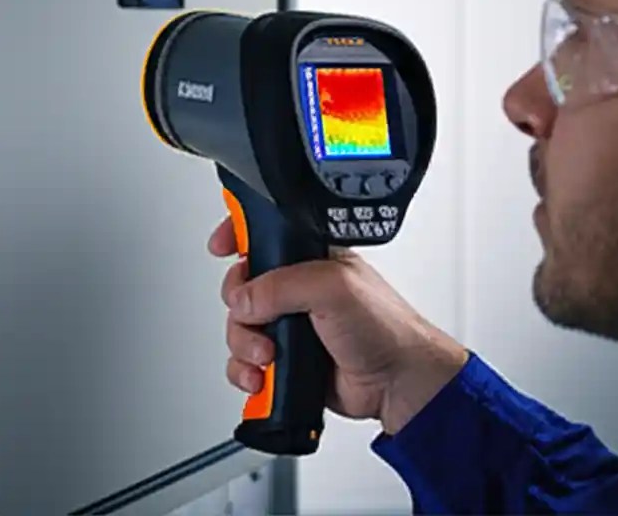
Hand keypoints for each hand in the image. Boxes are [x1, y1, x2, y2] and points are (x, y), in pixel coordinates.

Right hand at [209, 218, 469, 433]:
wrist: (397, 383)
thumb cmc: (385, 328)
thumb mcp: (334, 288)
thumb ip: (282, 286)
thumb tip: (244, 300)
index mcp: (309, 259)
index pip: (264, 234)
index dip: (237, 233)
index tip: (220, 246)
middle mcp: (296, 290)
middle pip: (240, 288)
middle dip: (240, 308)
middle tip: (259, 320)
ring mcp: (289, 325)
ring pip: (239, 328)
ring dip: (245, 346)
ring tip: (270, 356)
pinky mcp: (285, 358)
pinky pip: (245, 362)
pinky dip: (246, 372)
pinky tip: (264, 376)